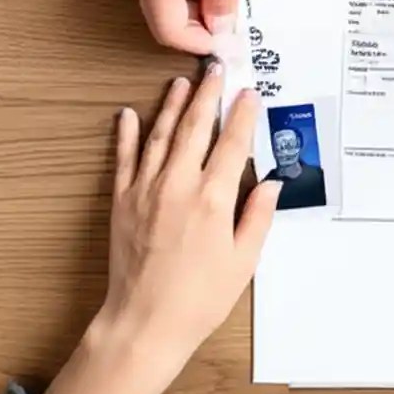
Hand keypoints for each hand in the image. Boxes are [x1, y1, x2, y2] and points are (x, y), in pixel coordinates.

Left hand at [40, 69, 278, 393]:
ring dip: (171, 105)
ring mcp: (146, 191)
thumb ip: (258, 217)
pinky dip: (127, 134)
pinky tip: (130, 114)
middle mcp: (178, 186)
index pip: (233, 144)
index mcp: (213, 199)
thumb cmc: (198, 298)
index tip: (249, 94)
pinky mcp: (122, 202)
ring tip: (180, 82)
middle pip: (195, 128)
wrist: (145, 323)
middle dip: (207, 95)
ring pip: (160, 135)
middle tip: (215, 70)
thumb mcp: (244, 261)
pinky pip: (124, 159)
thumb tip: (271, 184)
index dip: (243, 115)